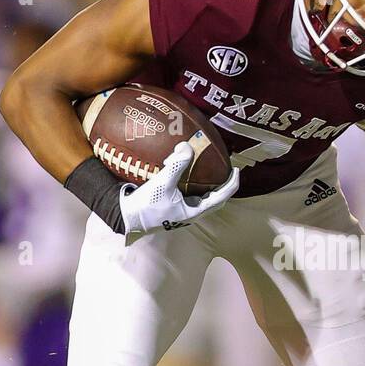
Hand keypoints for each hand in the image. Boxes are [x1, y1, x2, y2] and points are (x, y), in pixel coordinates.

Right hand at [119, 142, 238, 235]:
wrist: (127, 219)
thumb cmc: (147, 206)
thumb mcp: (163, 183)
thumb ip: (177, 165)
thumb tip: (188, 146)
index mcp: (195, 210)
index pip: (222, 197)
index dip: (232, 183)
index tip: (237, 170)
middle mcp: (192, 212)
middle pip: (215, 197)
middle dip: (222, 183)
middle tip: (224, 167)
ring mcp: (182, 210)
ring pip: (201, 195)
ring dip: (205, 182)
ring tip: (204, 166)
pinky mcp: (173, 207)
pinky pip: (188, 193)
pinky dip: (190, 182)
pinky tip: (184, 171)